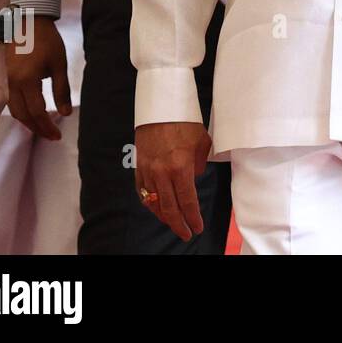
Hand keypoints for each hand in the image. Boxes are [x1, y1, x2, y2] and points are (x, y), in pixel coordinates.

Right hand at [5, 17, 70, 139]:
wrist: (26, 20)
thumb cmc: (46, 40)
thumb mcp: (59, 63)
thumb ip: (61, 90)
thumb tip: (64, 114)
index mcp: (26, 80)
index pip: (37, 112)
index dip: (47, 126)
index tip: (57, 136)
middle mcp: (10, 83)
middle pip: (21, 115)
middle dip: (36, 128)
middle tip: (50, 135)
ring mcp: (2, 80)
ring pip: (11, 109)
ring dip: (26, 121)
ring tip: (41, 127)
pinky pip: (6, 100)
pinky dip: (16, 110)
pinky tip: (26, 114)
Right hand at [134, 121, 211, 242]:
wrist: (160, 108)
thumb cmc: (185, 123)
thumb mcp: (202, 142)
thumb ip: (200, 164)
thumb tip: (194, 178)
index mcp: (181, 167)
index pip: (187, 201)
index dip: (193, 217)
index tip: (197, 227)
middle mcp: (162, 173)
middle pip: (170, 208)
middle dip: (179, 224)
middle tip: (186, 234)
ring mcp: (148, 171)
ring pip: (154, 203)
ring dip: (164, 216)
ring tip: (174, 223)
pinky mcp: (139, 167)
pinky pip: (143, 192)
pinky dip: (150, 203)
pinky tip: (157, 208)